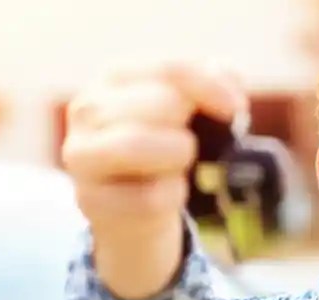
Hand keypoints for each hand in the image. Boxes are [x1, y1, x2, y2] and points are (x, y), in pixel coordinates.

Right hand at [61, 60, 247, 299]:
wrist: (129, 209)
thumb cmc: (161, 150)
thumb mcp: (181, 110)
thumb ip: (209, 85)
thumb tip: (230, 84)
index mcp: (113, 78)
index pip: (169, 69)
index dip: (210, 86)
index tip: (237, 108)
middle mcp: (88, 110)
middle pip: (161, 106)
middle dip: (190, 129)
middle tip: (194, 148)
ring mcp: (82, 155)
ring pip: (139, 145)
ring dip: (177, 159)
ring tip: (176, 166)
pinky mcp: (89, 199)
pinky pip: (147, 196)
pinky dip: (171, 197)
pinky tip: (166, 195)